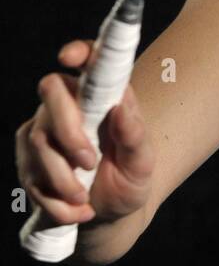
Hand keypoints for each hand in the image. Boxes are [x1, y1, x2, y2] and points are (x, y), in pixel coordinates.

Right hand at [15, 38, 153, 228]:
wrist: (110, 214)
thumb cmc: (130, 176)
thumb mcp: (143, 161)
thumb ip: (135, 135)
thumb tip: (121, 107)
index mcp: (100, 96)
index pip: (88, 60)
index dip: (78, 51)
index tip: (69, 57)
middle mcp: (68, 106)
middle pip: (51, 93)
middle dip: (68, 130)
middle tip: (90, 162)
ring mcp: (43, 132)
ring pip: (37, 140)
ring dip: (63, 176)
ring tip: (86, 198)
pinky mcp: (28, 161)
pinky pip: (31, 176)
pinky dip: (56, 201)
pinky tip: (78, 211)